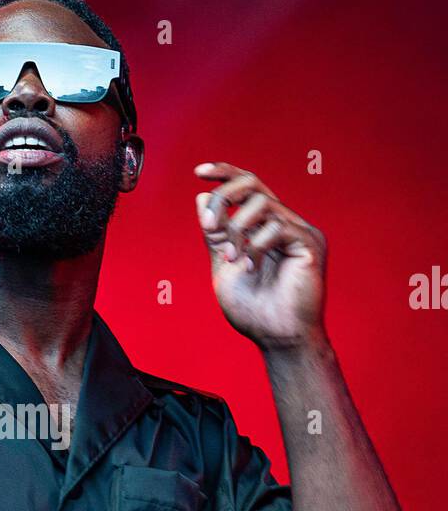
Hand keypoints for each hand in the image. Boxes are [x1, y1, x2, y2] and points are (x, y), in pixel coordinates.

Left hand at [194, 161, 326, 348]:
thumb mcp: (223, 265)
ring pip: (262, 203)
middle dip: (223, 197)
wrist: (275, 338)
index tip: (199, 172)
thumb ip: (215, 234)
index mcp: (265, 226)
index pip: (246, 186)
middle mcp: (284, 223)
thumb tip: (202, 198)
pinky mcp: (310, 243)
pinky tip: (251, 268)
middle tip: (209, 225)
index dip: (224, 172)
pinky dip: (255, 245)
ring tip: (232, 259)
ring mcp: (299, 231)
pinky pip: (277, 226)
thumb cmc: (253, 309)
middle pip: (252, 183)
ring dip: (237, 229)